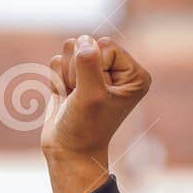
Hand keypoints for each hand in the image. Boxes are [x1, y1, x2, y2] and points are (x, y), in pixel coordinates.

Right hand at [42, 35, 150, 192]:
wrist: (68, 151)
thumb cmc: (85, 128)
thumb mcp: (91, 96)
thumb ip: (88, 63)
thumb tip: (83, 40)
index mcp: (135, 75)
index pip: (105, 45)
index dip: (94, 69)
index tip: (95, 96)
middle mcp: (118, 70)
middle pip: (87, 43)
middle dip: (77, 71)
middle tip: (82, 98)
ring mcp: (96, 71)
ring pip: (71, 49)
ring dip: (66, 75)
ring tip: (74, 98)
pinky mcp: (76, 75)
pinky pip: (58, 60)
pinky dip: (57, 79)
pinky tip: (65, 97)